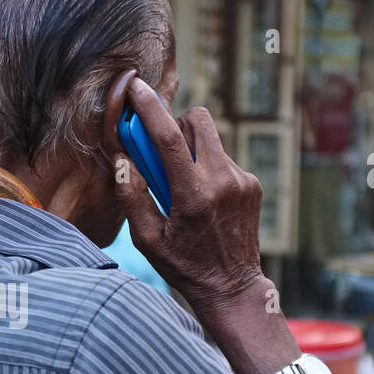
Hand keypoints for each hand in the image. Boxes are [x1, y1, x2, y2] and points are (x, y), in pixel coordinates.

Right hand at [113, 78, 264, 314]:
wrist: (232, 288)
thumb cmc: (183, 267)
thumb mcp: (147, 239)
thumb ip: (131, 196)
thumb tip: (121, 159)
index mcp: (193, 196)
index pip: (169, 138)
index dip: (150, 108)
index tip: (136, 86)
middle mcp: (222, 182)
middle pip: (198, 121)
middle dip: (176, 125)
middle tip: (160, 153)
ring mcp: (241, 181)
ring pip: (210, 139)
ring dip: (190, 150)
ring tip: (181, 186)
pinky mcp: (251, 184)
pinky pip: (221, 158)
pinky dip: (205, 167)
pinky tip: (201, 198)